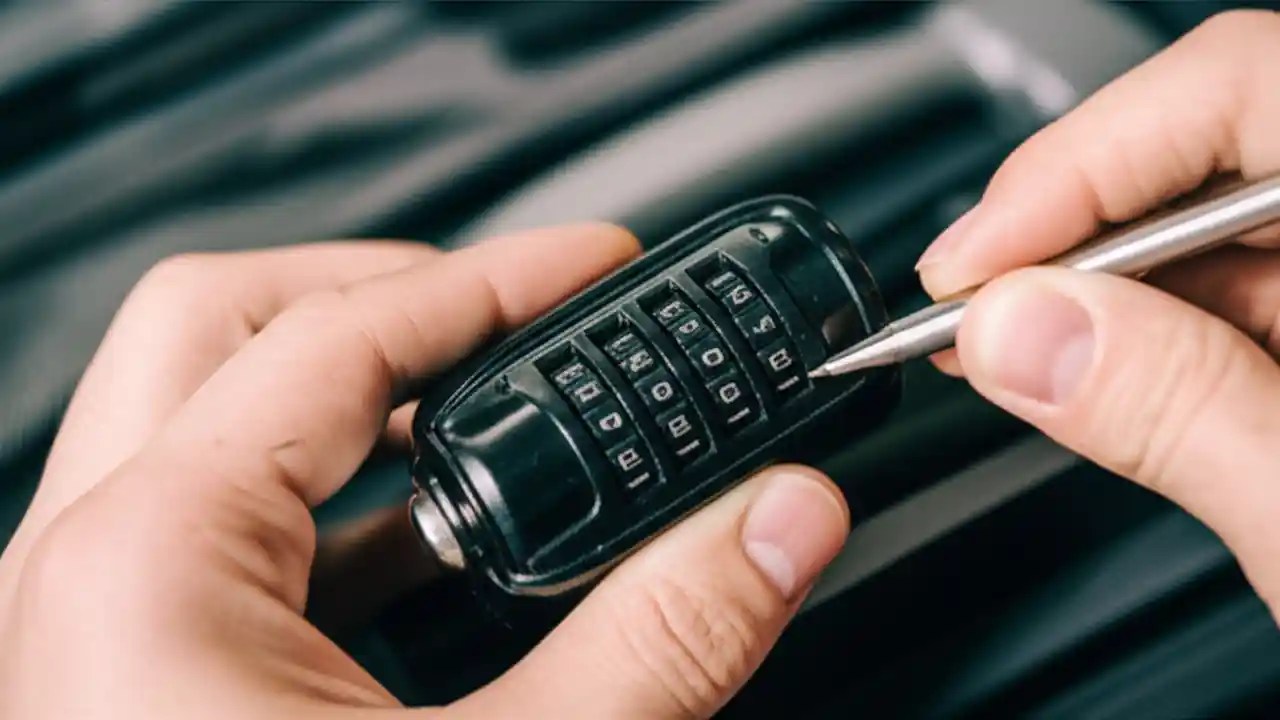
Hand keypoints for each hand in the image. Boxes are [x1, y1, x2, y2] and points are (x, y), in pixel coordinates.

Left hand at [0, 226, 849, 718]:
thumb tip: (773, 528)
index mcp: (150, 567)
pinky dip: (331, 491)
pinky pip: (216, 517)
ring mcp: (88, 618)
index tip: (589, 263)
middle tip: (514, 308)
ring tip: (490, 401)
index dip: (494, 280)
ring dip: (356, 388)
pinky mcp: (121, 670)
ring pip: (204, 410)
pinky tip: (435, 534)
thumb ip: (657, 642)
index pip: (340, 333)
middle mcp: (85, 571)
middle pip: (224, 322)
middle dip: (387, 295)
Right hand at [916, 11, 1279, 616]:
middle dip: (1076, 229)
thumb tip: (1021, 331)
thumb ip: (1177, 414)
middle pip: (1230, 145)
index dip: (1083, 162)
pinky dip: (1162, 327)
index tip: (976, 260)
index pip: (1250, 86)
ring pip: (1235, 220)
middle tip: (974, 307)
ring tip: (1014, 346)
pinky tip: (1096, 368)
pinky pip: (1260, 288)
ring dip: (1107, 283)